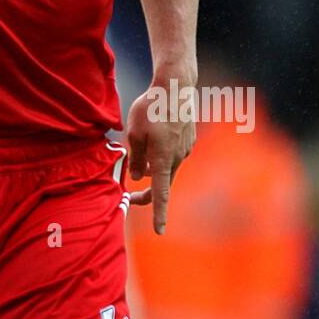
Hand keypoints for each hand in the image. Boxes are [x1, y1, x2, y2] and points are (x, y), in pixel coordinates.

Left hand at [124, 84, 195, 234]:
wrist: (175, 87)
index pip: (162, 194)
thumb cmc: (151, 108)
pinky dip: (162, 154)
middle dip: (147, 192)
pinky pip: (173, 154)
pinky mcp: (189, 140)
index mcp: (164, 160)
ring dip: (153, 167)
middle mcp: (178, 158)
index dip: (159, 214)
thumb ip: (136, 159)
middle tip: (130, 194)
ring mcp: (185, 149)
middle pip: (162, 183)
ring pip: (166, 167)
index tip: (159, 231)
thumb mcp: (134, 133)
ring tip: (140, 142)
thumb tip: (139, 178)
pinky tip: (155, 133)